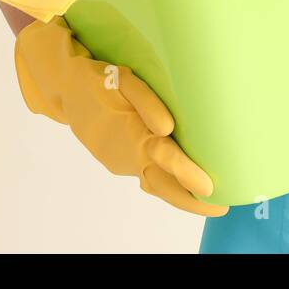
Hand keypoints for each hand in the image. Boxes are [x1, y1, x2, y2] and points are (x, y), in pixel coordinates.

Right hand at [14, 16, 227, 215]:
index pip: (164, 157)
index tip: (210, 188)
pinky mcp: (117, 163)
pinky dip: (165, 185)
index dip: (187, 173)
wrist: (66, 91)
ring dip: (181, 196)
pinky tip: (183, 186)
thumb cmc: (99, 81)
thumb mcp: (122, 80)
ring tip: (210, 202)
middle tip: (221, 208)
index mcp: (130, 133)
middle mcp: (126, 154)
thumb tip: (168, 128)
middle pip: (162, 184)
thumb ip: (147, 102)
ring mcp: (121, 162)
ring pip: (154, 184)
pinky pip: (145, 177)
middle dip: (191, 200)